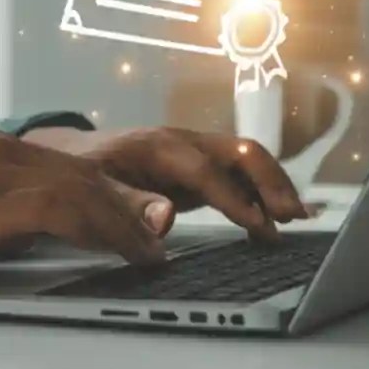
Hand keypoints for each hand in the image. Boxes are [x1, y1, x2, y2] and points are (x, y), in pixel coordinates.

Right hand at [0, 131, 169, 271]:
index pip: (73, 169)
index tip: (143, 221)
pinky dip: (97, 229)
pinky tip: (118, 250)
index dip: (115, 196)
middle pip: (88, 175)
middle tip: (167, 235)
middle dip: (133, 206)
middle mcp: (4, 152)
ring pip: (84, 189)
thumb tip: (33, 235)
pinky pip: (59, 210)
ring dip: (126, 222)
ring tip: (155, 252)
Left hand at [23, 127, 308, 241]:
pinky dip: (260, 196)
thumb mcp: (92, 191)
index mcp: (159, 146)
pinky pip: (237, 178)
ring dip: (274, 188)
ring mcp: (194, 156)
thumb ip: (128, 205)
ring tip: (297, 220)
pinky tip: (274, 221)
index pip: (205, 169)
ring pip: (246, 163)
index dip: (234, 196)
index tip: (259, 224)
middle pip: (240, 153)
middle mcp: (184, 145)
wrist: (71, 157)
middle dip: (271, 182)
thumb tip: (166, 219)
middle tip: (293, 217)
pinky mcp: (197, 172)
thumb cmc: (81, 173)